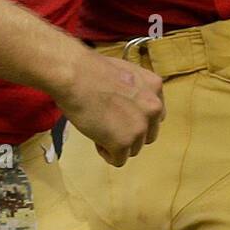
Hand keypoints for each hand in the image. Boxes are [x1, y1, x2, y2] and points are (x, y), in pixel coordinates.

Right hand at [53, 47, 164, 166]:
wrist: (74, 76)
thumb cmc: (90, 69)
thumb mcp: (124, 73)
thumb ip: (134, 90)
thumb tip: (128, 104)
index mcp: (155, 86)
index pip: (155, 114)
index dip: (136, 118)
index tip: (120, 115)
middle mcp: (154, 107)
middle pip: (147, 134)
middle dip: (130, 133)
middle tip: (109, 125)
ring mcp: (140, 127)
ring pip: (133, 149)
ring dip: (117, 143)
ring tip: (98, 128)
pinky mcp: (123, 143)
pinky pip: (118, 160)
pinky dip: (106, 153)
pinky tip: (95, 138)